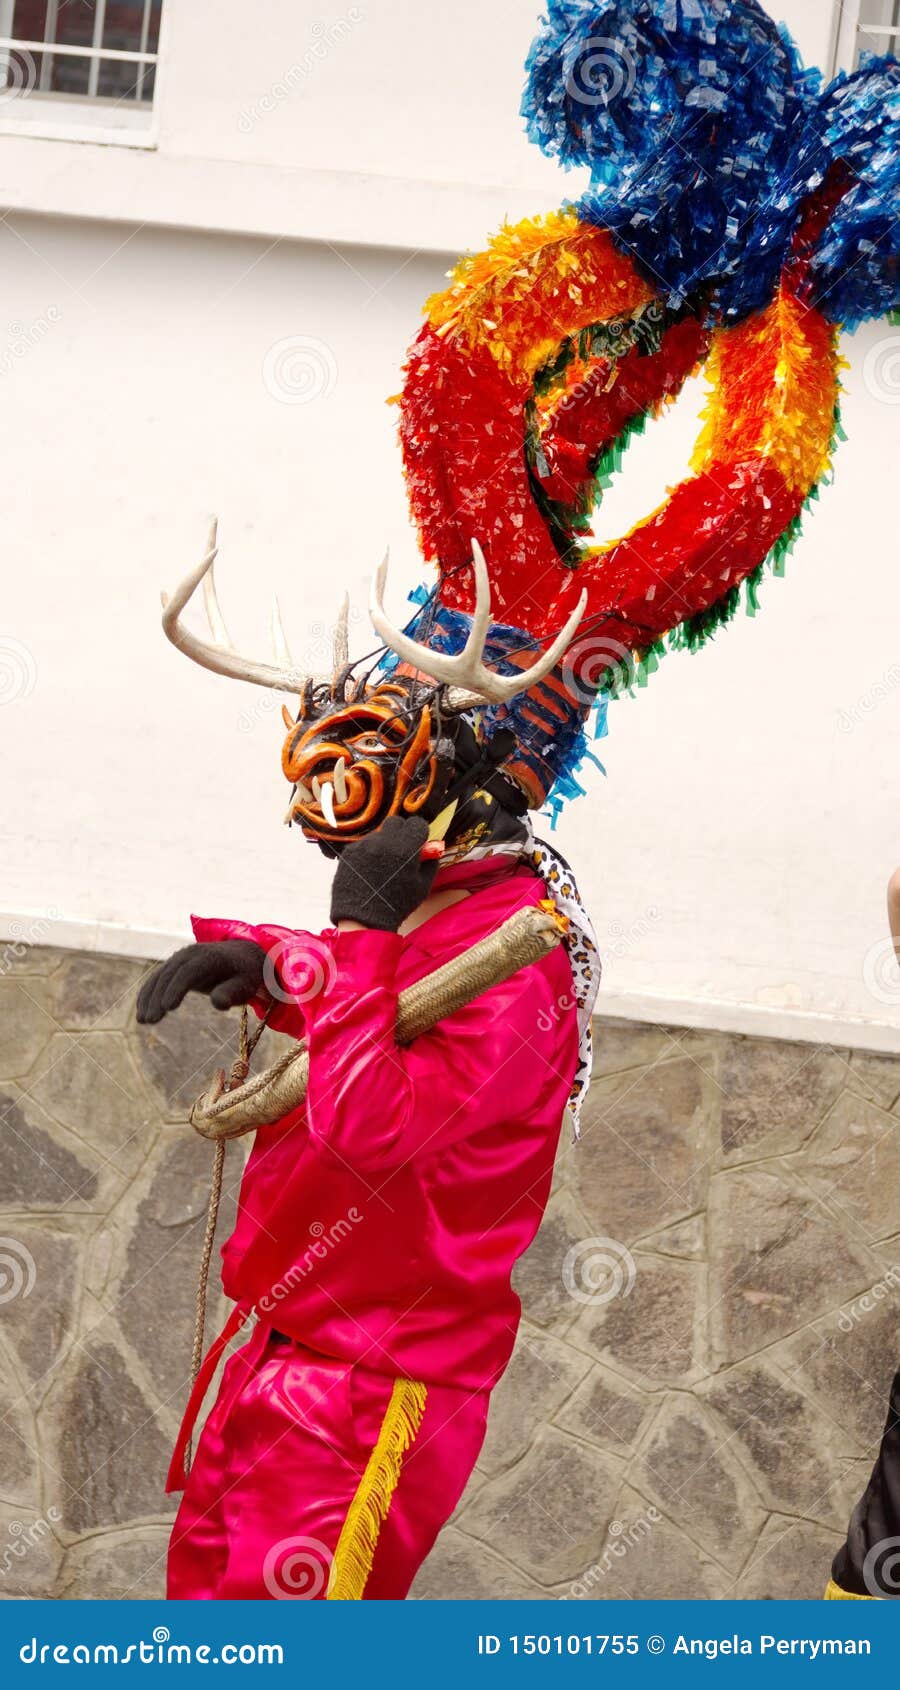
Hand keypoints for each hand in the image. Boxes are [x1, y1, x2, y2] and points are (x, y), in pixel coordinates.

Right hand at [136, 940, 266, 1024]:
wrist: (242, 956)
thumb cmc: (246, 974)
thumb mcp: (245, 985)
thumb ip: (232, 993)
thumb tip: (218, 1003)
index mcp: (209, 956)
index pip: (188, 971)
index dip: (176, 988)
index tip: (167, 1008)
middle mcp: (191, 953)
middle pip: (170, 974)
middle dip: (158, 997)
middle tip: (150, 1021)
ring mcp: (180, 957)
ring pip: (159, 976)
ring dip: (148, 997)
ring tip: (142, 1021)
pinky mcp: (175, 966)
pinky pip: (157, 979)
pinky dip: (148, 993)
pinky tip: (141, 1012)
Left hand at [329, 815, 438, 932]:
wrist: (363, 920)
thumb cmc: (397, 906)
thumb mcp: (422, 887)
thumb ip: (430, 863)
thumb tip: (431, 849)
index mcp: (405, 849)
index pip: (416, 823)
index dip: (419, 833)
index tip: (418, 843)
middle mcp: (383, 842)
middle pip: (396, 822)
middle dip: (401, 832)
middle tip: (401, 850)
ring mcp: (364, 845)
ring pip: (378, 834)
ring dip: (384, 844)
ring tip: (382, 866)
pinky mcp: (349, 852)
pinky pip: (364, 844)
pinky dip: (369, 853)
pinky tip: (368, 871)